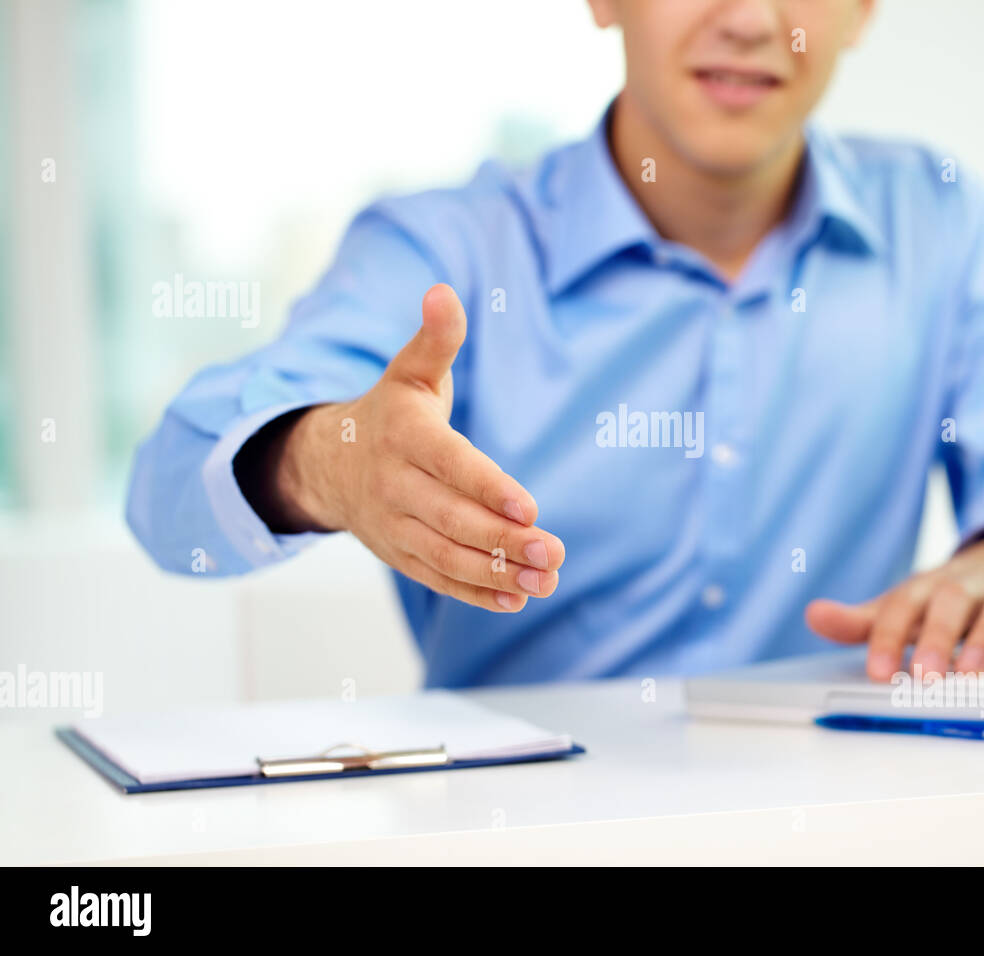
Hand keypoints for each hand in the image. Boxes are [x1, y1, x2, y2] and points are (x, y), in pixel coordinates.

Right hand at [269, 284, 564, 611]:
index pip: (449, 465)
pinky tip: (517, 598)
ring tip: (546, 578)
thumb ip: (436, 338)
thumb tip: (443, 292)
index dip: (488, 487)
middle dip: (503, 539)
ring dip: (497, 572)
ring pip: (446, 555)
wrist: (329, 462)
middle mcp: (394, 485)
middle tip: (554, 550)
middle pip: (451, 519)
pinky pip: (438, 578)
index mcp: (404, 436)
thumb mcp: (410, 370)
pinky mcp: (399, 554)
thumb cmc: (390, 411)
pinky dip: (476, 593)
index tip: (531, 506)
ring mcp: (394, 525)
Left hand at [804, 538, 983, 680]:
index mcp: (927, 587)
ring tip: (971, 674)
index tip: (877, 672)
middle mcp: (968, 585)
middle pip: (951, 602)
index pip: (902, 606)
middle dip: (937, 637)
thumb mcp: (903, 606)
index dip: (888, 638)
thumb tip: (814, 616)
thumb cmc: (947, 598)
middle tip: (924, 676)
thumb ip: (860, 621)